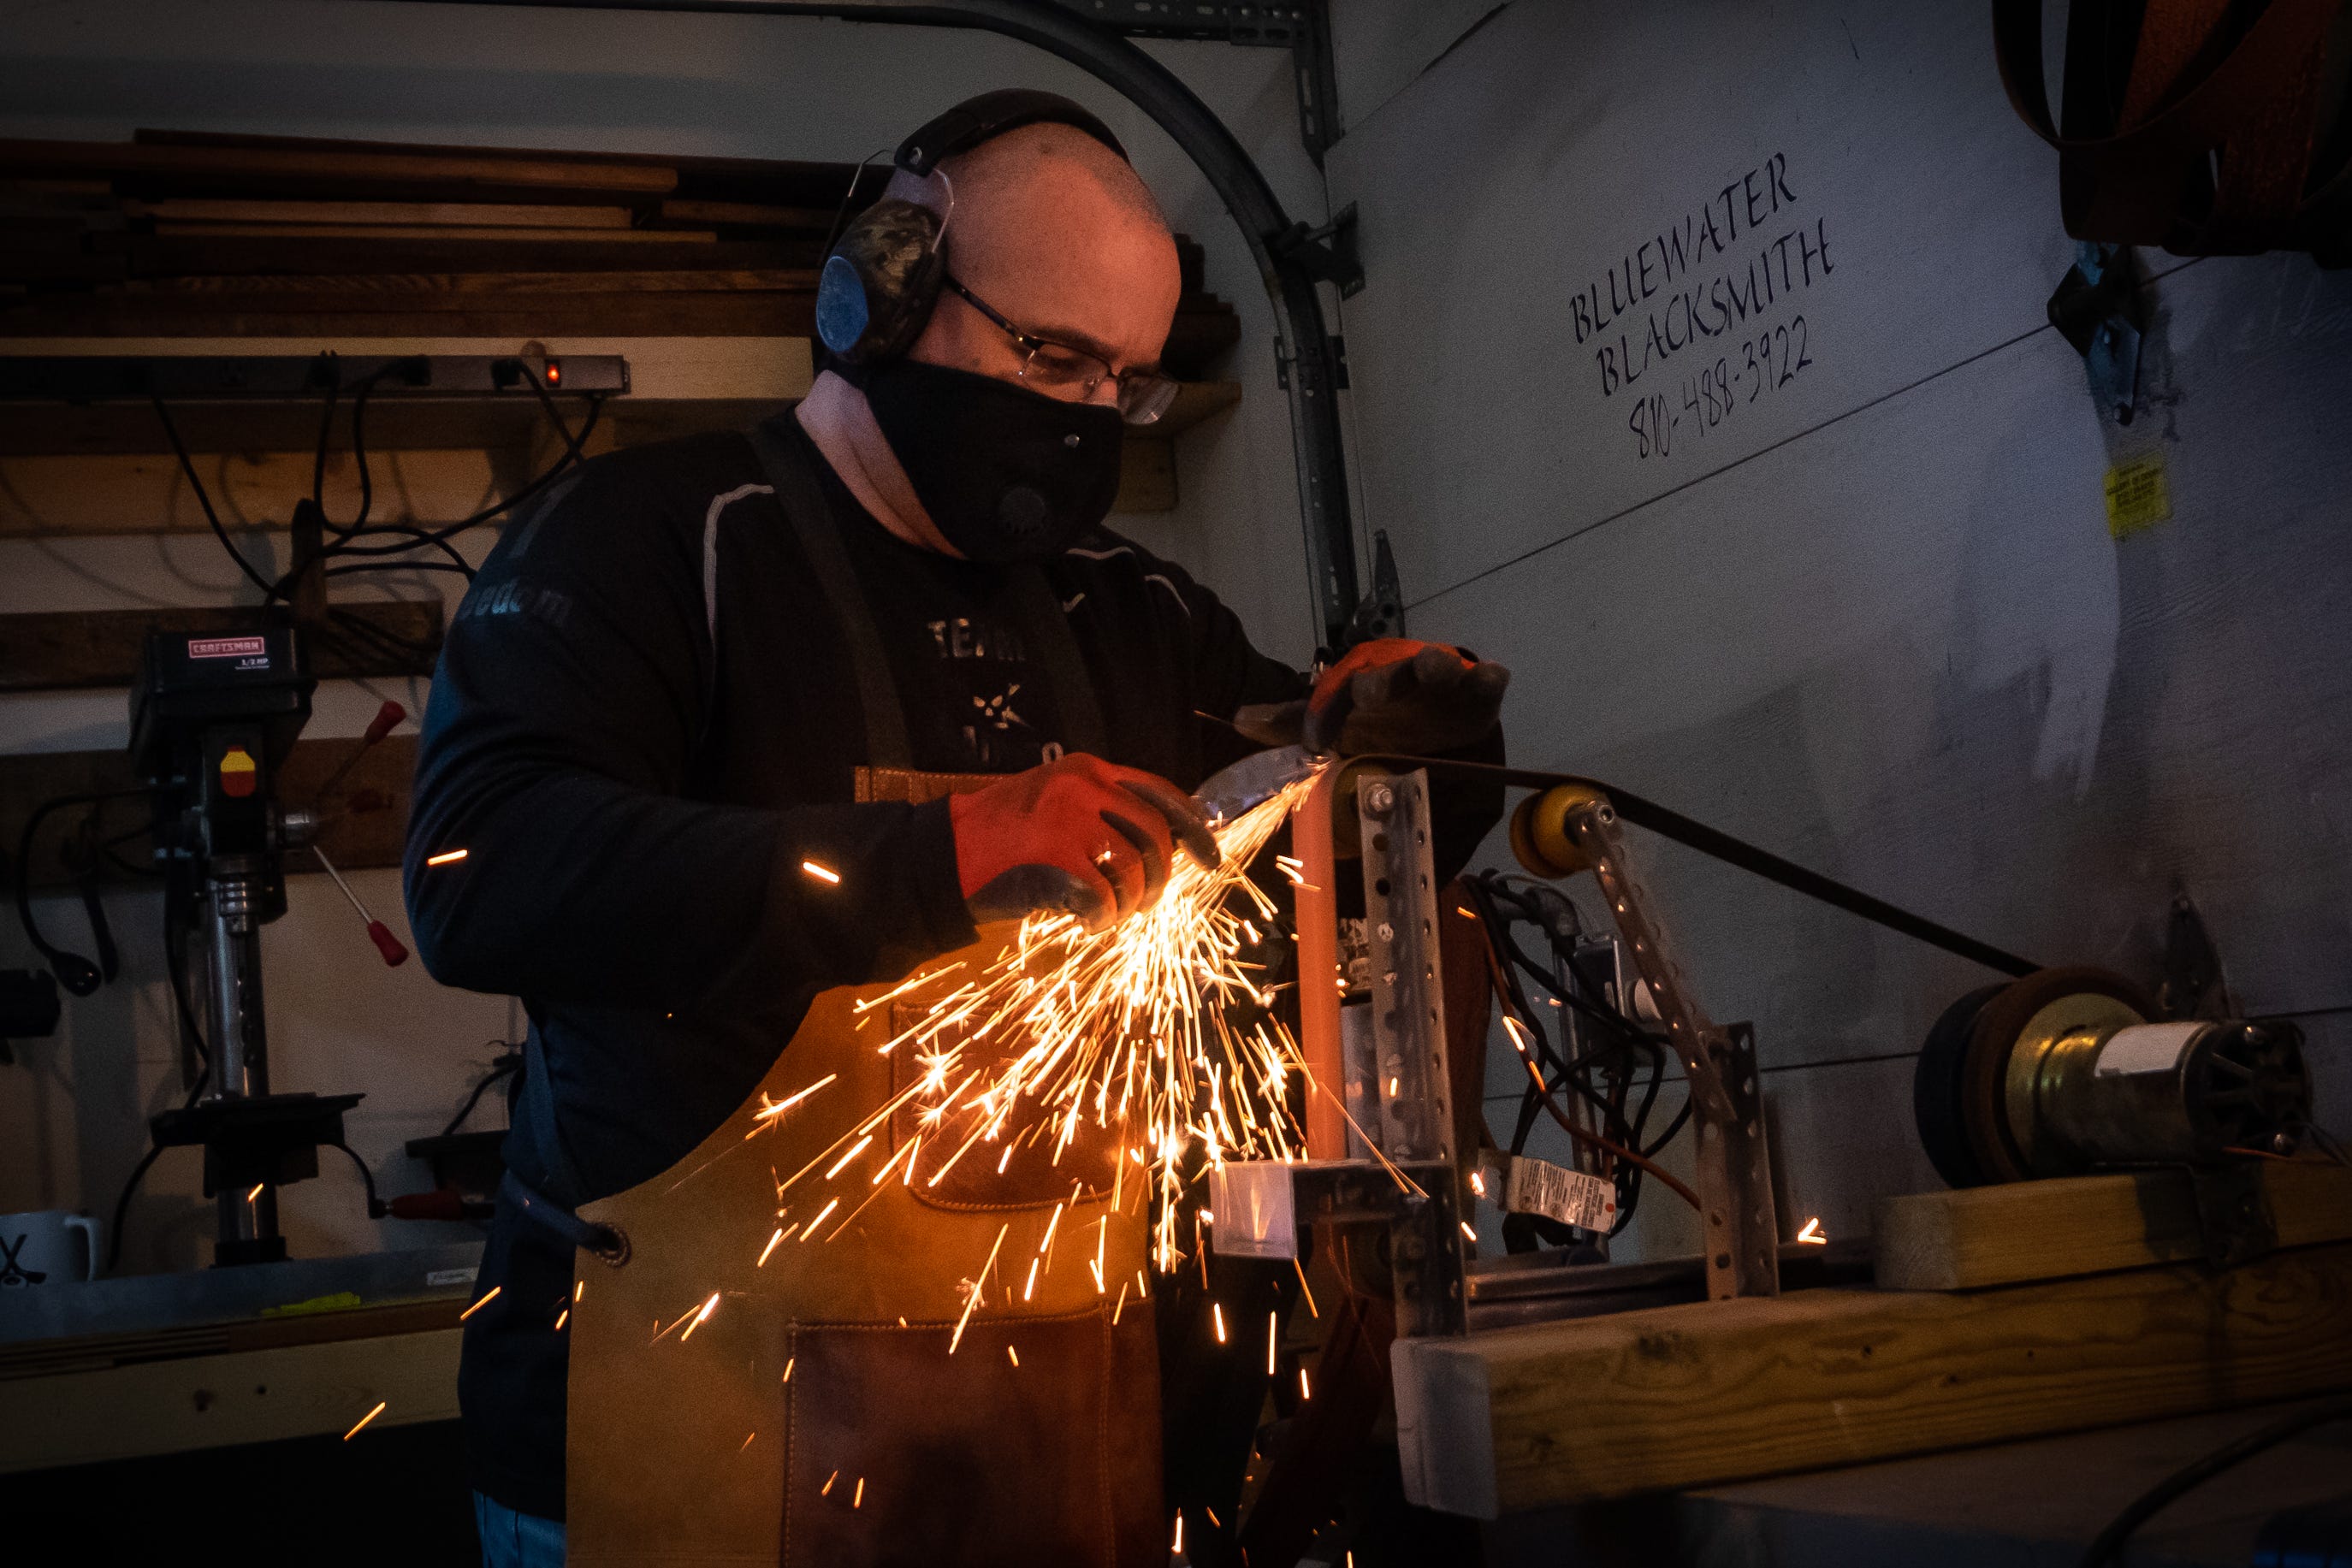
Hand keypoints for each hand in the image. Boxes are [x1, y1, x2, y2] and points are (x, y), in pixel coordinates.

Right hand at [948, 754, 1220, 931]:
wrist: (941, 856)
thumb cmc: (999, 839)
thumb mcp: (1052, 804)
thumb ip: (1101, 812)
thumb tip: (1161, 847)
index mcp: (1087, 769)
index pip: (1159, 792)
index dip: (1193, 828)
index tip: (1210, 858)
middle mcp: (1083, 786)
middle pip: (1156, 836)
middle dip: (1160, 878)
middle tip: (1144, 902)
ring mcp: (1069, 819)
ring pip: (1134, 870)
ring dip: (1128, 903)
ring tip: (1106, 913)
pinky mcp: (1055, 856)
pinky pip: (1104, 897)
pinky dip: (1102, 918)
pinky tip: (1085, 921)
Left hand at [1232, 639, 1508, 755]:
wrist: (1435, 721)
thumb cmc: (1380, 719)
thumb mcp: (1339, 722)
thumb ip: (1291, 722)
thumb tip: (1238, 718)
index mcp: (1368, 686)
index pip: (1349, 690)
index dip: (1340, 703)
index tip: (1330, 722)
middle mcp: (1403, 678)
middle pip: (1393, 672)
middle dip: (1386, 680)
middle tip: (1371, 692)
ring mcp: (1443, 684)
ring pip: (1441, 668)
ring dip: (1438, 667)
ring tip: (1440, 668)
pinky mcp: (1477, 695)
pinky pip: (1486, 682)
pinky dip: (1489, 678)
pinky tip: (1493, 677)